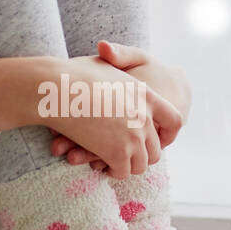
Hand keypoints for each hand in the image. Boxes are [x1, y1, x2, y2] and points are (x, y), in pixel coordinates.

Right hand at [50, 42, 190, 169]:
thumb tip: (113, 57)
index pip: (174, 120)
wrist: (56, 88)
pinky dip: (112, 172)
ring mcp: (133, 135)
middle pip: (155, 149)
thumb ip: (117, 70)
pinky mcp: (118, 152)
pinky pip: (123, 172)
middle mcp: (145, 116)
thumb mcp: (104, 63)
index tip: (159, 140)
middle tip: (125, 156)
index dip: (168, 134)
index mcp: (146, 95)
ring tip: (112, 162)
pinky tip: (101, 165)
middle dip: (141, 155)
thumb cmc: (73, 73)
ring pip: (141, 165)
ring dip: (126, 166)